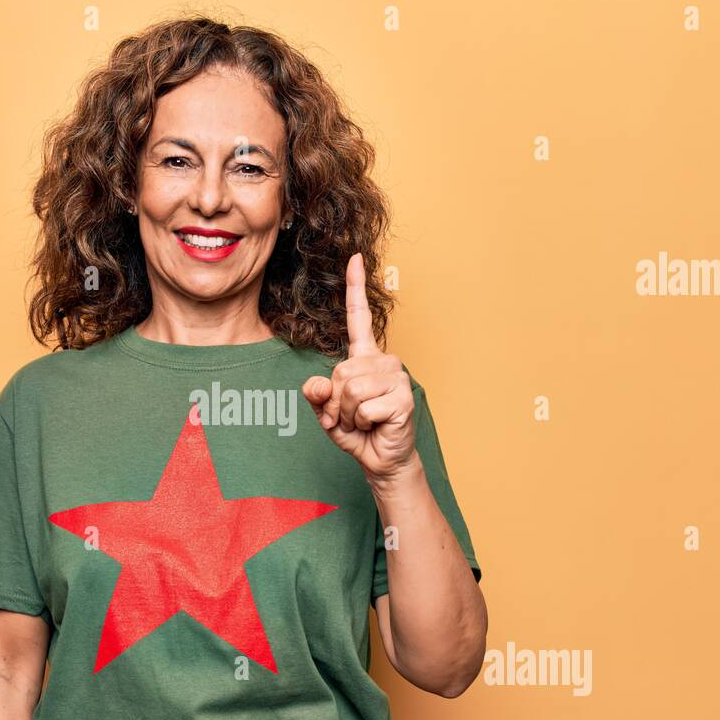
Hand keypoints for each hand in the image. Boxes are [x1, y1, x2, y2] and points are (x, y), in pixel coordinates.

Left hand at [301, 253, 418, 486]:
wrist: (381, 460)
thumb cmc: (357, 432)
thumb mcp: (326, 412)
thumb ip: (316, 396)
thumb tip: (316, 386)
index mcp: (364, 358)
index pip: (358, 319)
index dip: (355, 288)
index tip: (355, 258)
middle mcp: (383, 361)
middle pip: (341, 371)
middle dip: (335, 402)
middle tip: (347, 417)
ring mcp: (396, 377)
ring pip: (351, 388)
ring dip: (348, 414)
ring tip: (362, 421)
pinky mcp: (403, 397)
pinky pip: (364, 406)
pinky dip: (361, 422)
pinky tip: (375, 426)